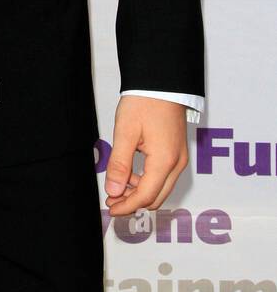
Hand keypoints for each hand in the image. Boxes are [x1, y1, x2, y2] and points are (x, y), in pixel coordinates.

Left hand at [104, 95, 188, 216]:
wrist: (162, 83)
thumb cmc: (145, 102)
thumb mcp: (125, 132)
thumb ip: (119, 164)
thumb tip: (113, 190)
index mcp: (164, 160)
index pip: (146, 196)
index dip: (127, 206)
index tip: (111, 208)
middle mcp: (177, 164)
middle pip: (156, 198)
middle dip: (133, 203)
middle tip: (112, 199)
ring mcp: (179, 159)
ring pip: (161, 189)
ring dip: (140, 193)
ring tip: (117, 186)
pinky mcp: (177, 153)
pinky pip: (164, 177)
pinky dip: (147, 182)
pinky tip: (130, 174)